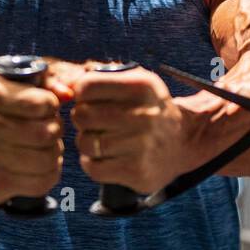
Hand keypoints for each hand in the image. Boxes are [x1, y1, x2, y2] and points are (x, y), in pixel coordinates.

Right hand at [0, 67, 69, 206]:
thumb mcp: (14, 86)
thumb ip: (45, 83)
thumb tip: (68, 95)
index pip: (43, 103)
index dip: (51, 106)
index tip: (43, 109)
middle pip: (48, 133)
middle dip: (55, 130)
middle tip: (47, 130)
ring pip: (48, 159)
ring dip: (53, 153)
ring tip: (42, 147)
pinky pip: (42, 182)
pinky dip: (48, 174)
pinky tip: (37, 166)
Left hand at [72, 65, 186, 195]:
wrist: (183, 140)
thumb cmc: (149, 107)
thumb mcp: (136, 81)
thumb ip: (101, 77)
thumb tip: (66, 86)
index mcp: (141, 87)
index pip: (87, 86)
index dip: (81, 93)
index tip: (89, 99)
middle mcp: (143, 115)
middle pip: (82, 115)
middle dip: (82, 117)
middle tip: (93, 120)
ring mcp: (141, 146)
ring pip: (85, 142)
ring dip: (86, 141)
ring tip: (100, 138)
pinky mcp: (137, 172)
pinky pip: (93, 168)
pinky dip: (92, 162)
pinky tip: (104, 156)